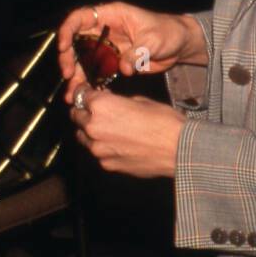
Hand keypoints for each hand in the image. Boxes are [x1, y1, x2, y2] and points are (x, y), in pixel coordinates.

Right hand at [57, 1, 206, 103]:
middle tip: (68, 74)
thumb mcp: (155, 40)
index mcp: (111, 15)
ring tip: (73, 93)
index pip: (81, 17)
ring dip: (76, 75)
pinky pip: (95, 72)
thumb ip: (138, 52)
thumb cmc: (169, 32)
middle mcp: (104, 29)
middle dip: (68, 57)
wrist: (180, 45)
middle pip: (76, 40)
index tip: (64, 46)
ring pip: (82, 59)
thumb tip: (123, 68)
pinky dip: (88, 83)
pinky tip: (82, 95)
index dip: (68, 30)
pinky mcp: (112, 62)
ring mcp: (107, 46)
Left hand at [70, 87, 185, 177]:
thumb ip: (118, 102)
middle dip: (84, 112)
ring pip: (83, 137)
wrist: (179, 150)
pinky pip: (98, 153)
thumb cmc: (164, 122)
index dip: (85, 92)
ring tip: (107, 129)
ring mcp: (98, 149)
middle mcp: (94, 127)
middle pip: (76, 116)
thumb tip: (112, 103)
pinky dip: (103, 147)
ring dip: (90, 131)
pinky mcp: (107, 164)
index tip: (88, 92)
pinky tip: (119, 144)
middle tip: (96, 110)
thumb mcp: (140, 100)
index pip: (81, 95)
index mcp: (101, 106)